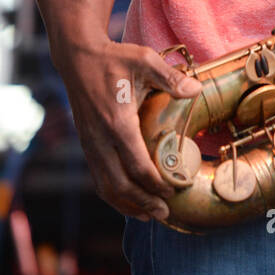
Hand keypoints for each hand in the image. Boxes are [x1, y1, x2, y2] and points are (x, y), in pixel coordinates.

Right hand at [56, 40, 202, 220]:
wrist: (78, 58)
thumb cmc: (114, 59)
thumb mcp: (144, 60)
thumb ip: (170, 77)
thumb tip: (196, 90)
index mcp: (116, 122)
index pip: (136, 165)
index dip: (155, 184)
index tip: (173, 191)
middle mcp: (100, 139)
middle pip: (120, 184)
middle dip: (143, 203)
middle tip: (165, 214)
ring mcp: (90, 144)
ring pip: (105, 186)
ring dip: (127, 204)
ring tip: (149, 216)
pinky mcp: (87, 145)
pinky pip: (98, 178)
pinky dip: (113, 194)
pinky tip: (129, 201)